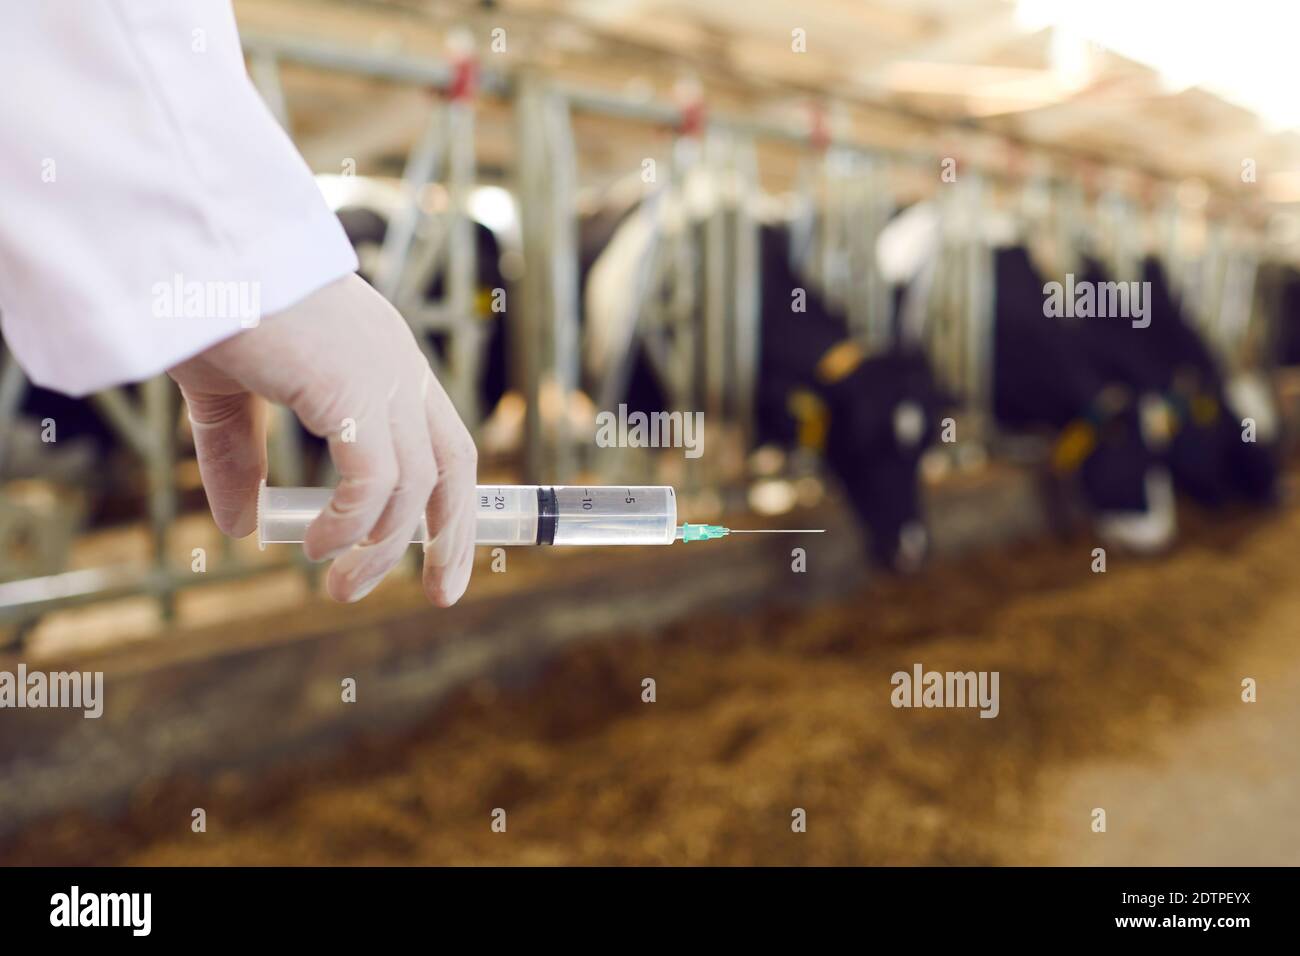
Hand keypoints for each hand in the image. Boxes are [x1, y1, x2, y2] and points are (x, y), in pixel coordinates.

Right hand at [169, 274, 476, 604]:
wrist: (184, 250)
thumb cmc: (202, 305)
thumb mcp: (226, 395)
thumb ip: (239, 457)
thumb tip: (242, 528)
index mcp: (384, 359)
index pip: (441, 441)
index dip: (447, 501)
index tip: (437, 554)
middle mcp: (398, 365)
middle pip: (453, 466)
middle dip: (453, 535)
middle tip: (442, 594)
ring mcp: (383, 374)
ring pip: (411, 487)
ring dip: (381, 548)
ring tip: (339, 586)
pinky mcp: (354, 388)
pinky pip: (376, 481)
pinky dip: (355, 523)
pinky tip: (319, 546)